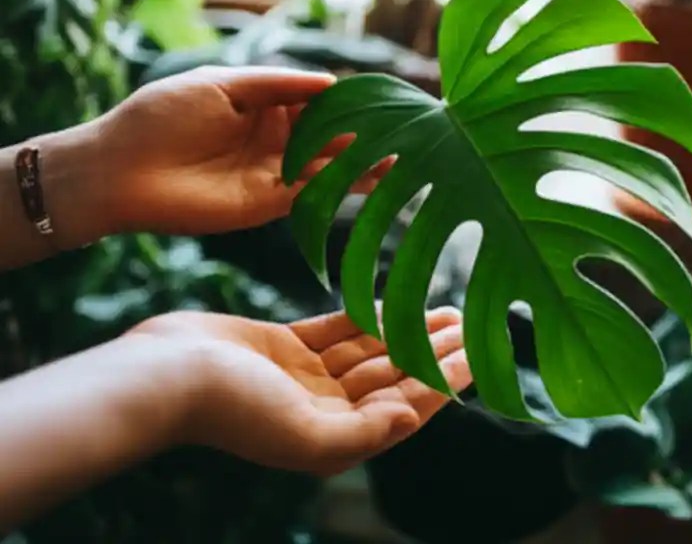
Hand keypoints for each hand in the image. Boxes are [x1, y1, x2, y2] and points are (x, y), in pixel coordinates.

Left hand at [92, 65, 381, 235]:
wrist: (119, 170)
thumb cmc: (160, 116)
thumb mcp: (221, 85)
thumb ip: (277, 84)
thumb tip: (331, 82)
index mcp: (263, 105)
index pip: (319, 100)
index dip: (352, 99)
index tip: (388, 97)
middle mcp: (275, 139)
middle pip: (332, 135)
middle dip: (368, 132)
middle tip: (408, 130)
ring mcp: (274, 172)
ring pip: (329, 165)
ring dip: (364, 162)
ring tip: (401, 157)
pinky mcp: (268, 204)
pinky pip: (313, 192)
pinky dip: (341, 186)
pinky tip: (372, 177)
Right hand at [130, 307, 469, 474]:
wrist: (164, 376)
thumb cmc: (233, 411)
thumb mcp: (304, 435)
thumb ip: (363, 434)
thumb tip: (410, 417)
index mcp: (334, 437)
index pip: (404, 406)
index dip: (442, 382)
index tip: (477, 354)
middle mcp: (324, 409)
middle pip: (393, 377)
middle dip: (433, 353)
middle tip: (470, 323)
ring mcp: (304, 377)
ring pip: (370, 351)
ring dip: (407, 332)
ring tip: (445, 309)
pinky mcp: (284, 346)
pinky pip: (337, 330)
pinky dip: (366, 318)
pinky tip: (395, 303)